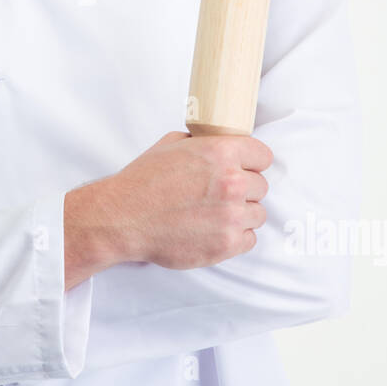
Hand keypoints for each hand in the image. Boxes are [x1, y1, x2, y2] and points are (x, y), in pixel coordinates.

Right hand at [65, 131, 272, 276]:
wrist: (123, 218)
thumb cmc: (143, 181)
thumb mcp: (171, 145)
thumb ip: (203, 143)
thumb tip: (218, 141)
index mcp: (221, 153)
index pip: (263, 156)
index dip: (252, 162)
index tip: (245, 169)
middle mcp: (232, 182)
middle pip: (261, 186)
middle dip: (244, 190)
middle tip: (220, 195)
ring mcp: (231, 215)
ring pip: (257, 214)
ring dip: (241, 214)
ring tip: (215, 215)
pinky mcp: (226, 244)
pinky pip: (249, 239)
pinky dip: (235, 237)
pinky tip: (214, 231)